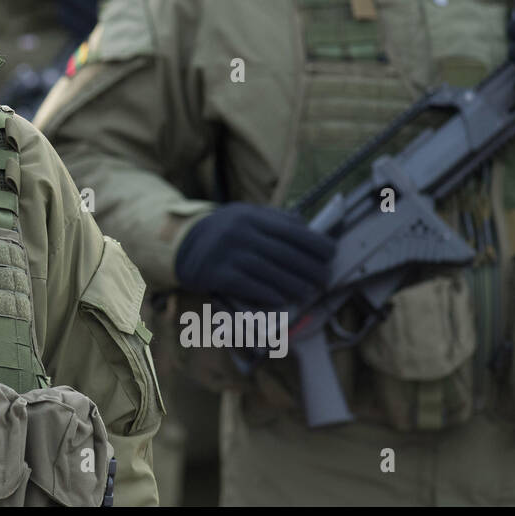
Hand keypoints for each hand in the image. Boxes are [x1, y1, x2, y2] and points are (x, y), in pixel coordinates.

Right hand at [174, 203, 334, 307]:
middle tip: (324, 279)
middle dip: (309, 268)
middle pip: (284, 253)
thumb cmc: (223, 232)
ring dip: (293, 284)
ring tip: (308, 292)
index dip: (314, 243)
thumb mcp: (245, 215)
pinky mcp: (216, 274)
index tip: (331, 254)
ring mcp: (227, 253)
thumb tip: (308, 227)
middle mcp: (239, 232)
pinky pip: (248, 286)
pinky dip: (268, 294)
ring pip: (269, 272)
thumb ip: (274, 219)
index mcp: (250, 216)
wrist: (182, 245)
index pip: (291, 230)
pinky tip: (281, 300)